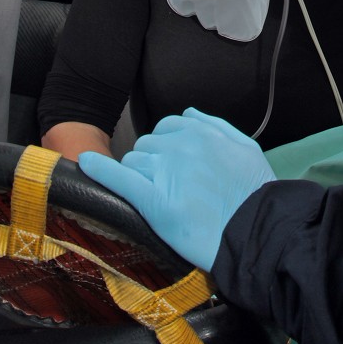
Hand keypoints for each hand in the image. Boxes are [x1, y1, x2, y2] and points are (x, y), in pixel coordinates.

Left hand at [78, 109, 273, 271]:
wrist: (255, 231)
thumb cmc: (254, 193)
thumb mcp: (245, 147)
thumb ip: (215, 125)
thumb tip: (188, 112)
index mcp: (201, 132)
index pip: (166, 128)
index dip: (166, 147)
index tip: (172, 164)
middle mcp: (180, 146)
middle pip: (148, 145)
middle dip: (152, 162)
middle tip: (167, 186)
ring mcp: (164, 172)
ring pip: (134, 162)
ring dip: (138, 175)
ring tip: (155, 196)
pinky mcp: (152, 200)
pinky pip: (119, 178)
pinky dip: (100, 169)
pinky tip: (86, 163)